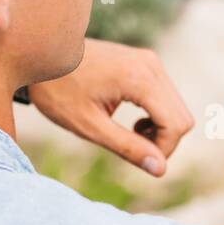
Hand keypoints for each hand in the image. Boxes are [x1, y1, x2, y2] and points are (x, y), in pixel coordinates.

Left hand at [23, 39, 193, 176]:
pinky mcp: (146, 62)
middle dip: (164, 141)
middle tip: (131, 147)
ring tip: (129, 133)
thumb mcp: (89, 126)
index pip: (176, 125)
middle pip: (182, 117)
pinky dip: (157, 115)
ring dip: (160, 129)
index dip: (162, 150)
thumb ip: (127, 147)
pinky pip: (167, 97)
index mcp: (140, 79)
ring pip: (177, 108)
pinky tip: (133, 120)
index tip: (137, 158)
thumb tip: (160, 169)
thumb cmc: (58, 91)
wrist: (41, 54)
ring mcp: (150, 61)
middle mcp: (151, 65)